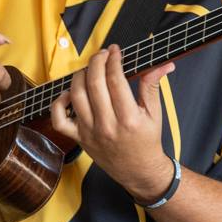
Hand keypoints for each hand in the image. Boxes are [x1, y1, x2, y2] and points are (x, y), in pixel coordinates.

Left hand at [49, 45, 176, 201]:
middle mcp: (107, 125)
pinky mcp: (78, 138)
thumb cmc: (147, 141)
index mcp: (129, 118)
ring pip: (76, 96)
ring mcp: (89, 132)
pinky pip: (58, 119)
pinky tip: (69, 93)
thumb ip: (153, 87)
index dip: (113, 60)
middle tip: (102, 54)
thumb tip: (162, 65)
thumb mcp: (155, 114)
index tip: (115, 50)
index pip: (115, 80)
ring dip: (79, 76)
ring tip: (89, 68)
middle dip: (96, 62)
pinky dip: (59, 103)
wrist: (138, 170)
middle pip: (94, 84)